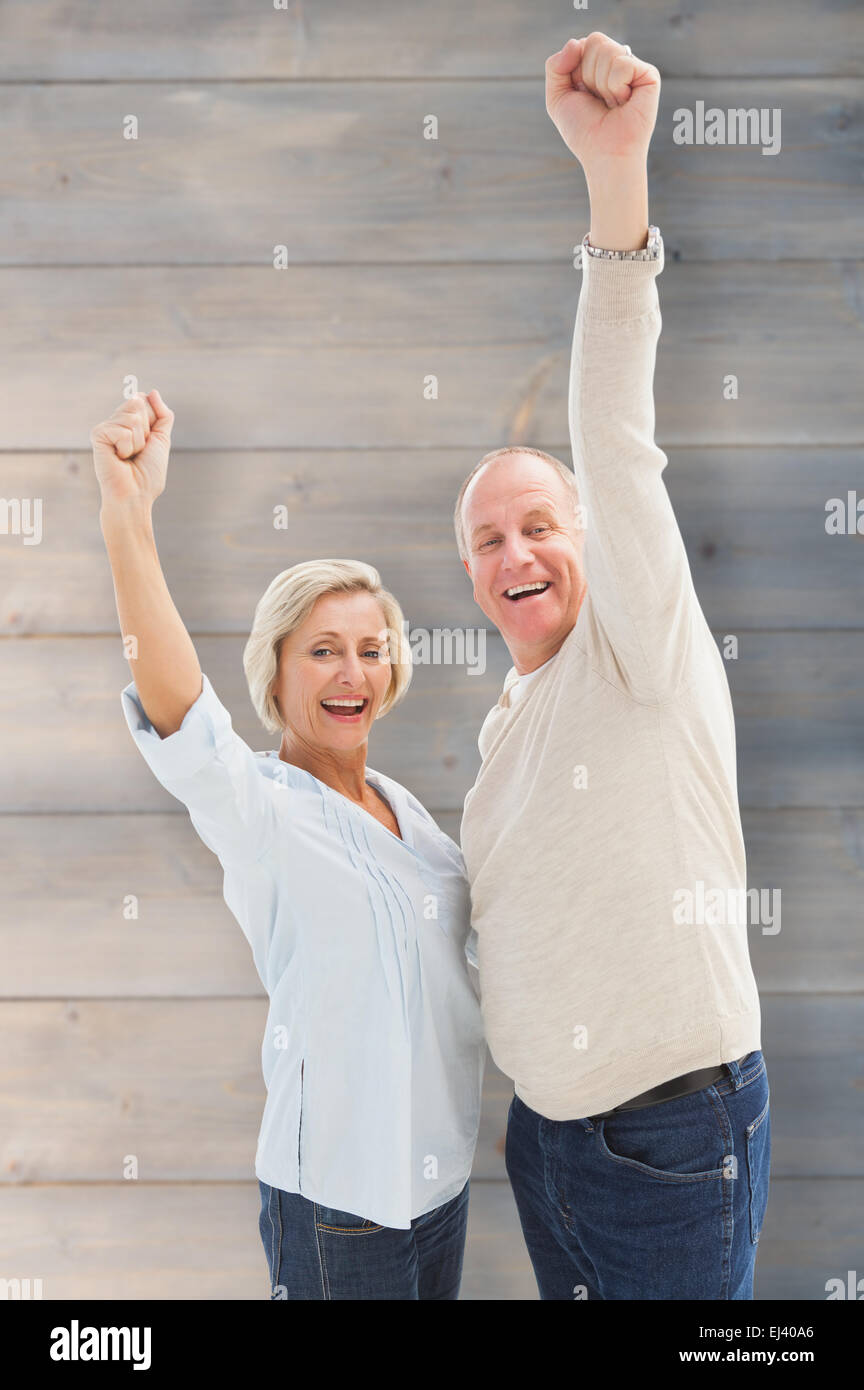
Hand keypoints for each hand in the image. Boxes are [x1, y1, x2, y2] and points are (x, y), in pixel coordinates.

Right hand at [91, 389, 174, 509]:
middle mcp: (116, 421)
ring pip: (133, 417)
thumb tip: (152, 392)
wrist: (136, 494)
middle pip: (138, 404)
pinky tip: (119, 458)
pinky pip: (123, 429)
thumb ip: (162, 414)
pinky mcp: (98, 434)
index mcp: (130, 421)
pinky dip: (127, 446)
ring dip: (138, 441)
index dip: (152, 422)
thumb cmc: (148, 473)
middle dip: (146, 431)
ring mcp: (106, 427)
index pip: (144, 400)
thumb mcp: (162, 439)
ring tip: (129, 456)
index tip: (147, 442)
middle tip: (138, 451)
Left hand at [545, 33, 659, 168]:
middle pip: (594, 41)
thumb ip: (555, 66)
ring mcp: (634, 67)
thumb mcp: (557, 98)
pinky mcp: (649, 75)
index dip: (574, 71)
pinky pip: (622, 63)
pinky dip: (616, 87)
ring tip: (611, 104)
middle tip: (599, 101)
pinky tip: (623, 102)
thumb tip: (575, 42)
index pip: (582, 43)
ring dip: (601, 84)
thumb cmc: (584, 131)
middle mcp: (617, 62)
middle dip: (587, 75)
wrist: (604, 154)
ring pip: (607, 50)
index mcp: (597, 64)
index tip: (582, 95)